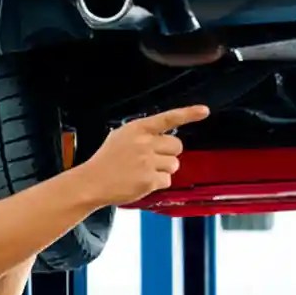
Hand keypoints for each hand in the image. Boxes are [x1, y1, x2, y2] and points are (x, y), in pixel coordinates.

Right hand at [73, 105, 210, 204]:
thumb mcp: (120, 138)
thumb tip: (165, 140)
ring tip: (144, 172)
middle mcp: (144, 143)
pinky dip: (157, 183)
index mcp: (137, 129)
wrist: (91, 183)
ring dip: (163, 170)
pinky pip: (167, 180)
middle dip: (169, 154)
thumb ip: (143, 135)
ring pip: (174, 164)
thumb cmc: (105, 162)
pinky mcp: (149, 180)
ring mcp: (147, 162)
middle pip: (177, 146)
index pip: (168, 118)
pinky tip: (141, 182)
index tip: (204, 111)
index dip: (188, 114)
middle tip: (152, 160)